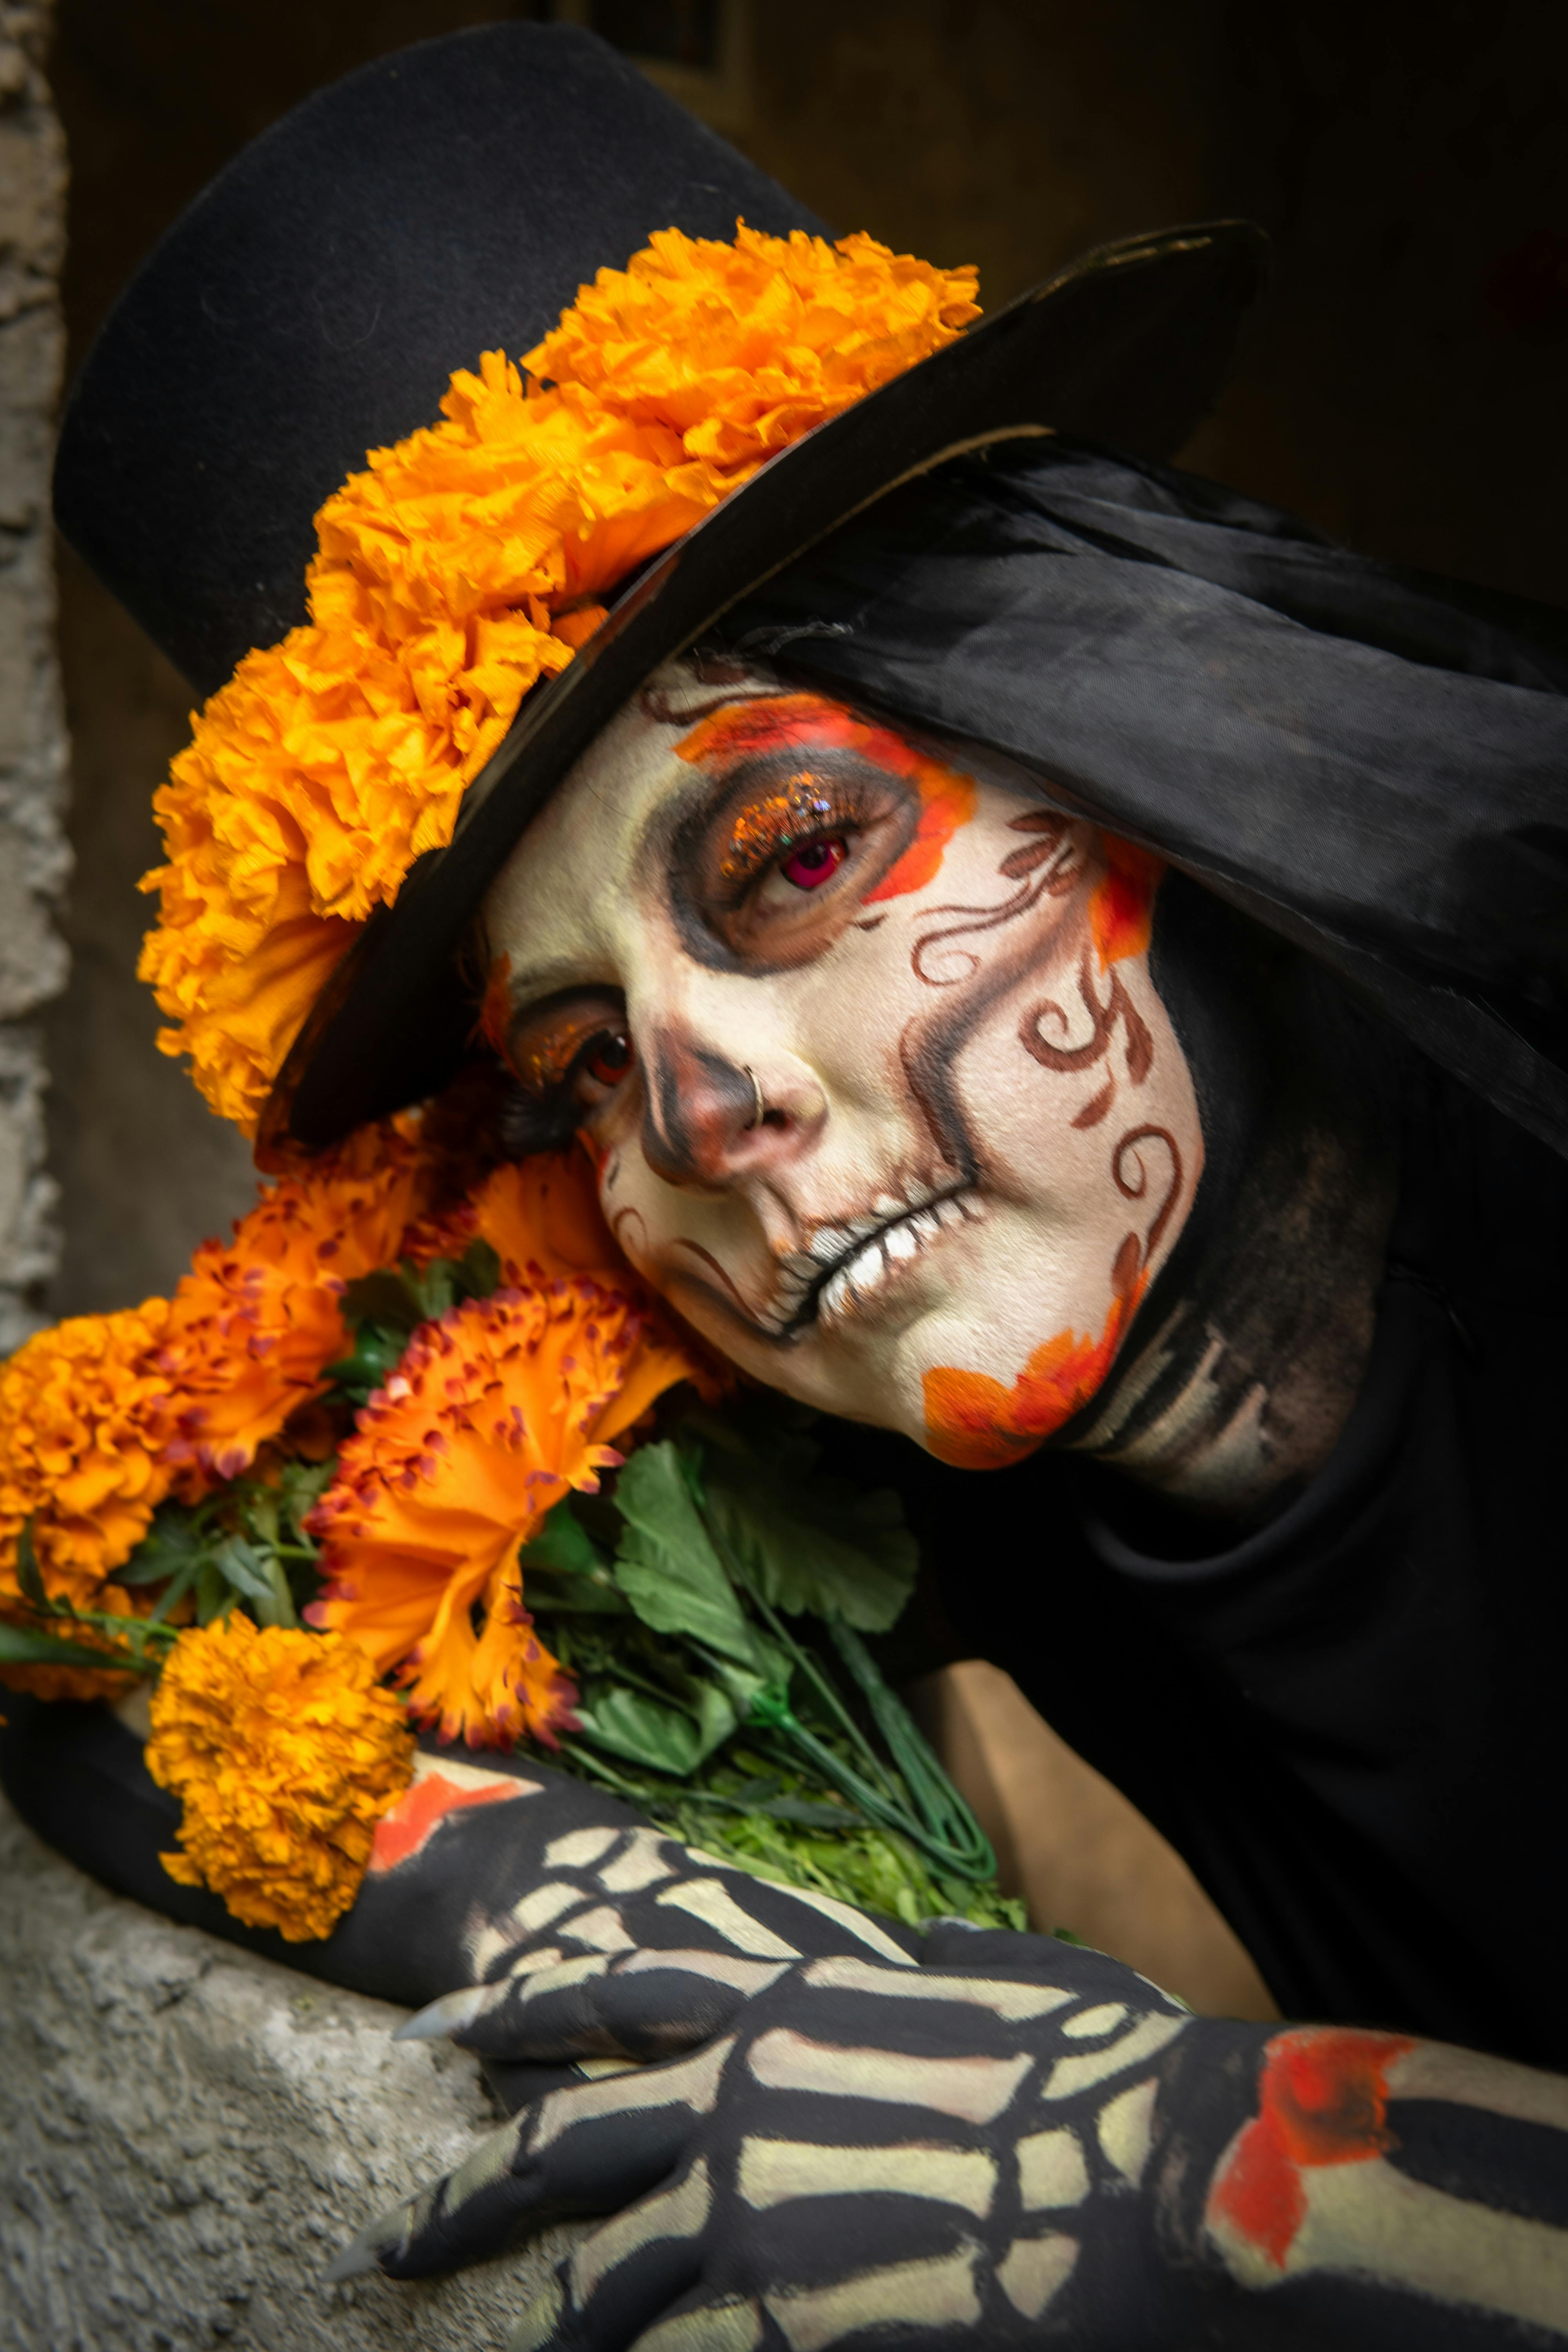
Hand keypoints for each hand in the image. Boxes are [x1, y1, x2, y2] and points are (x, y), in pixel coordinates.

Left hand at [330, 1917, 1266, 2346]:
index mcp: (787, 2001)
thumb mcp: (1000, 1981)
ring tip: (519, 2351)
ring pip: (604, 2278)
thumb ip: (927, 1968)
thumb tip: (909, 1955)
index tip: (430, 2031)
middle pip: (559, 2141)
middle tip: (394, 2242)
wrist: (1153, 2167)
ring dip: (554, 2323)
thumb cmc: (1097, 2073)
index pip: (610, 1990)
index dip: (512, 2007)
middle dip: (465, 2194)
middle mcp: (742, 2090)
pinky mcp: (784, 2315)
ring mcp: (754, 2204)